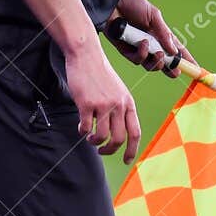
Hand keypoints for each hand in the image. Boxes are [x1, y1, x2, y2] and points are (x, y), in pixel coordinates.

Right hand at [66, 43, 140, 162]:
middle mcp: (118, 105)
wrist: (87, 54)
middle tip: (101, 151)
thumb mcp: (118, 90)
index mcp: (128, 103)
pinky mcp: (87, 103)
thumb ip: (120, 108)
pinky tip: (81, 127)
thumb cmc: (100, 73)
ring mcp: (103, 104)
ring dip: (94, 142)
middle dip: (109, 151)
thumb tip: (117, 132)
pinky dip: (82, 132)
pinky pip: (85, 128)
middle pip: (118, 139)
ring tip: (90, 138)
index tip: (126, 160)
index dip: (132, 150)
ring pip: (102, 137)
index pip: (135, 133)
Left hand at [112, 0, 194, 76]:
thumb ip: (164, 34)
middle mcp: (151, 44)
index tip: (195, 69)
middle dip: (170, 69)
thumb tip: (173, 51)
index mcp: (160, 34)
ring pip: (150, 65)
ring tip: (157, 54)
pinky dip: (141, 54)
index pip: (176, 50)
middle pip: (164, 63)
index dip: (185, 60)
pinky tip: (142, 43)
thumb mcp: (153, 15)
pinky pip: (136, 60)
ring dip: (156, 63)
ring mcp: (138, 48)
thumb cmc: (132, 4)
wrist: (111, 2)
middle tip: (175, 71)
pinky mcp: (126, 51)